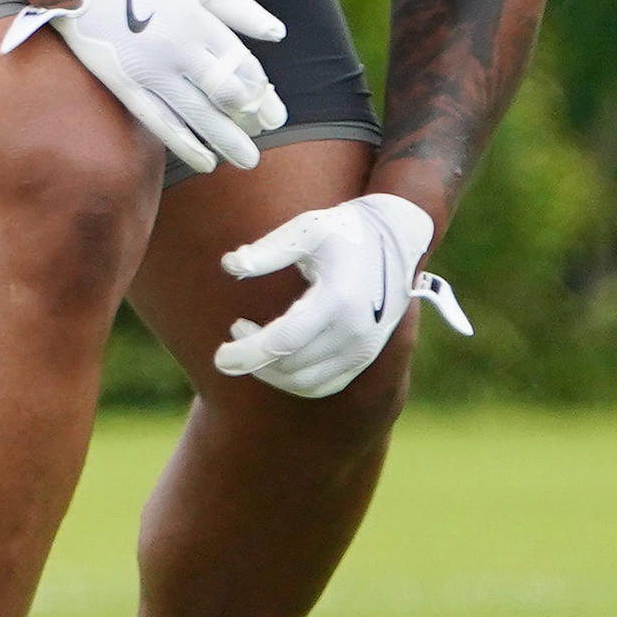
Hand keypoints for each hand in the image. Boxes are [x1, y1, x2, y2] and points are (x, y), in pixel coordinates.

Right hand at [1, 0, 287, 174]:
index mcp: (200, 22)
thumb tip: (279, 34)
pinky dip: (186, 144)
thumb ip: (239, 7)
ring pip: (199, 114)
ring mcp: (151, 70)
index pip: (244, 66)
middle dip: (251, 118)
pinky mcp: (126, 85)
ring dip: (228, 141)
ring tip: (246, 160)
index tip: (274, 114)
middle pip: (228, 93)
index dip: (263, 94)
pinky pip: (160, 121)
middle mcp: (181, 49)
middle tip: (263, 134)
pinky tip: (205, 161)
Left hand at [215, 190, 470, 398]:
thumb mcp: (307, 231)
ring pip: (305, 383)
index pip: (283, 342)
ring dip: (271, 373)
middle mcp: (354, 333)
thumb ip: (269, 250)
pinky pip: (324, 385)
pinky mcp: (365, 358)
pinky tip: (275, 360)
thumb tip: (230, 265)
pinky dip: (293, 382)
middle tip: (236, 329)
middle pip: (291, 366)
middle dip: (253, 359)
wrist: (396, 242)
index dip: (247, 352)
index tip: (219, 354)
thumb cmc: (344, 232)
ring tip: (251, 342)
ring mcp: (363, 349)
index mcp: (338, 301)